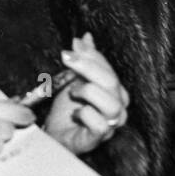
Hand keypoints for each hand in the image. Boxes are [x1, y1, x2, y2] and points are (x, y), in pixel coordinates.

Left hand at [44, 32, 130, 155]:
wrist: (55, 135)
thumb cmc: (67, 110)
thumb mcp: (74, 79)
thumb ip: (83, 60)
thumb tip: (86, 37)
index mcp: (116, 91)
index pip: (109, 69)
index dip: (92, 56)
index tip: (73, 47)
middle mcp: (118, 107)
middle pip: (111, 82)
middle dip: (88, 67)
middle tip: (67, 58)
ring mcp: (110, 124)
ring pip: (111, 104)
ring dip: (88, 92)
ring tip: (72, 92)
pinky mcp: (98, 139)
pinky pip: (100, 125)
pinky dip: (86, 115)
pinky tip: (76, 114)